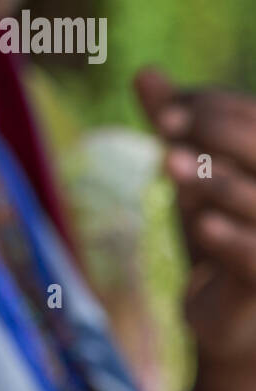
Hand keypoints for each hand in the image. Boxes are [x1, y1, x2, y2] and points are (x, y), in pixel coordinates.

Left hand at [135, 67, 255, 361]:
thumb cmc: (218, 235)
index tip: (166, 109)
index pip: (255, 116)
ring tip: (169, 162)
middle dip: (217, 130)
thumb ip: (175, 128)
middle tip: (166, 126)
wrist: (231, 319)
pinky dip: (231, 238)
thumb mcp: (190, 177)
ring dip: (215, 179)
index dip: (215, 107)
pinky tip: (201, 224)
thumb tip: (144, 71)